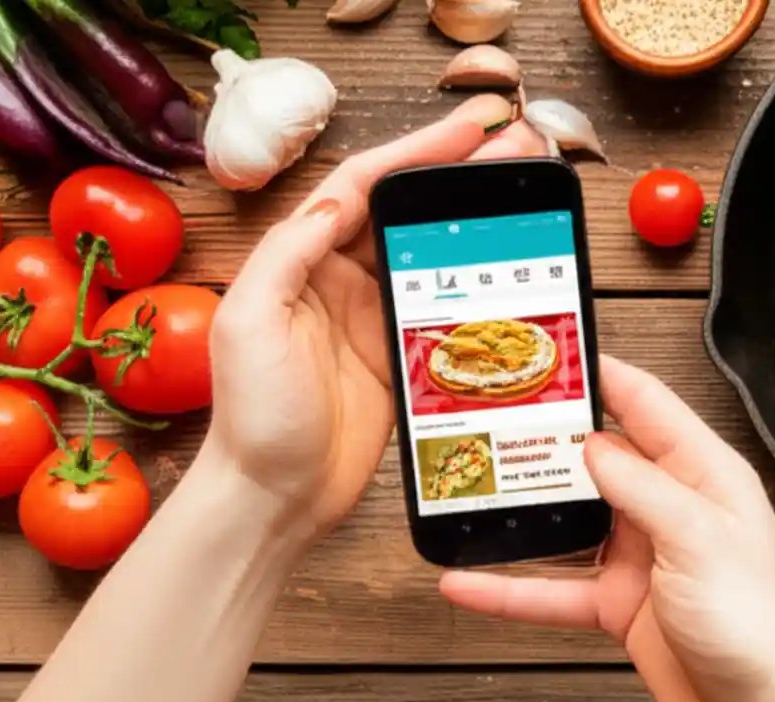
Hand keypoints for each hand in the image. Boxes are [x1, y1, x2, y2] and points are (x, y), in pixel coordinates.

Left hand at [201, 95, 547, 538]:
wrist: (274, 498)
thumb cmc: (254, 417)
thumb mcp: (249, 323)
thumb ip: (289, 253)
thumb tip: (338, 199)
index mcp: (302, 260)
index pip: (365, 186)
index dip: (419, 151)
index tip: (470, 129)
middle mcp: (339, 280)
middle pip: (409, 209)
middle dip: (461, 173)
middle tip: (517, 146)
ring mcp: (375, 318)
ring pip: (434, 251)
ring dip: (475, 221)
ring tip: (524, 195)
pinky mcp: (402, 358)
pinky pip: (447, 308)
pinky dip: (478, 284)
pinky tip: (510, 270)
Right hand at [441, 356, 774, 701]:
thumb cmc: (762, 630)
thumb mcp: (700, 538)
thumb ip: (643, 487)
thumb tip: (594, 445)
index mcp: (704, 475)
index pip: (646, 403)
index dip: (600, 374)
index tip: (555, 356)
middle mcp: (670, 508)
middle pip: (597, 457)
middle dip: (547, 440)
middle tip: (495, 418)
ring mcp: (642, 557)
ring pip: (568, 520)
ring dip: (522, 513)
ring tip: (474, 491)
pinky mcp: (620, 604)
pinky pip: (554, 587)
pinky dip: (510, 587)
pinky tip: (472, 582)